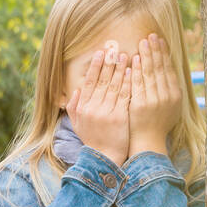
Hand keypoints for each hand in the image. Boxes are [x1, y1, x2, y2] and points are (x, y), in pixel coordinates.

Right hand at [66, 47, 130, 167]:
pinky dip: (127, 82)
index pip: (89, 82)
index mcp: (83, 108)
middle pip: (101, 81)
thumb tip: (76, 91)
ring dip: (119, 69)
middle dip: (108, 63)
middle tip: (114, 48)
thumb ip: (74, 108)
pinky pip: (124, 96)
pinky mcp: (119, 117)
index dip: (95, 67)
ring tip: (125, 55)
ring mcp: (106, 112)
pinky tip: (131, 72)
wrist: (104, 158)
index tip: (100, 53)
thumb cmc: (92, 140)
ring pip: (113, 85)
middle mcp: (93, 108)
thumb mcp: (78, 125)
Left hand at [128, 34, 181, 158]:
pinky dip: (137, 70)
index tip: (160, 40)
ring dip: (147, 55)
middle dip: (156, 50)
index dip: (164, 54)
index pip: (169, 69)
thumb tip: (168, 72)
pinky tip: (135, 58)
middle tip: (151, 35)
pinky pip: (139, 83)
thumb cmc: (157, 125)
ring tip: (143, 42)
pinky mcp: (141, 104)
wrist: (148, 143)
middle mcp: (167, 96)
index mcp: (175, 94)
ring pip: (151, 73)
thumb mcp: (171, 107)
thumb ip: (169, 90)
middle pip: (161, 68)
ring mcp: (154, 100)